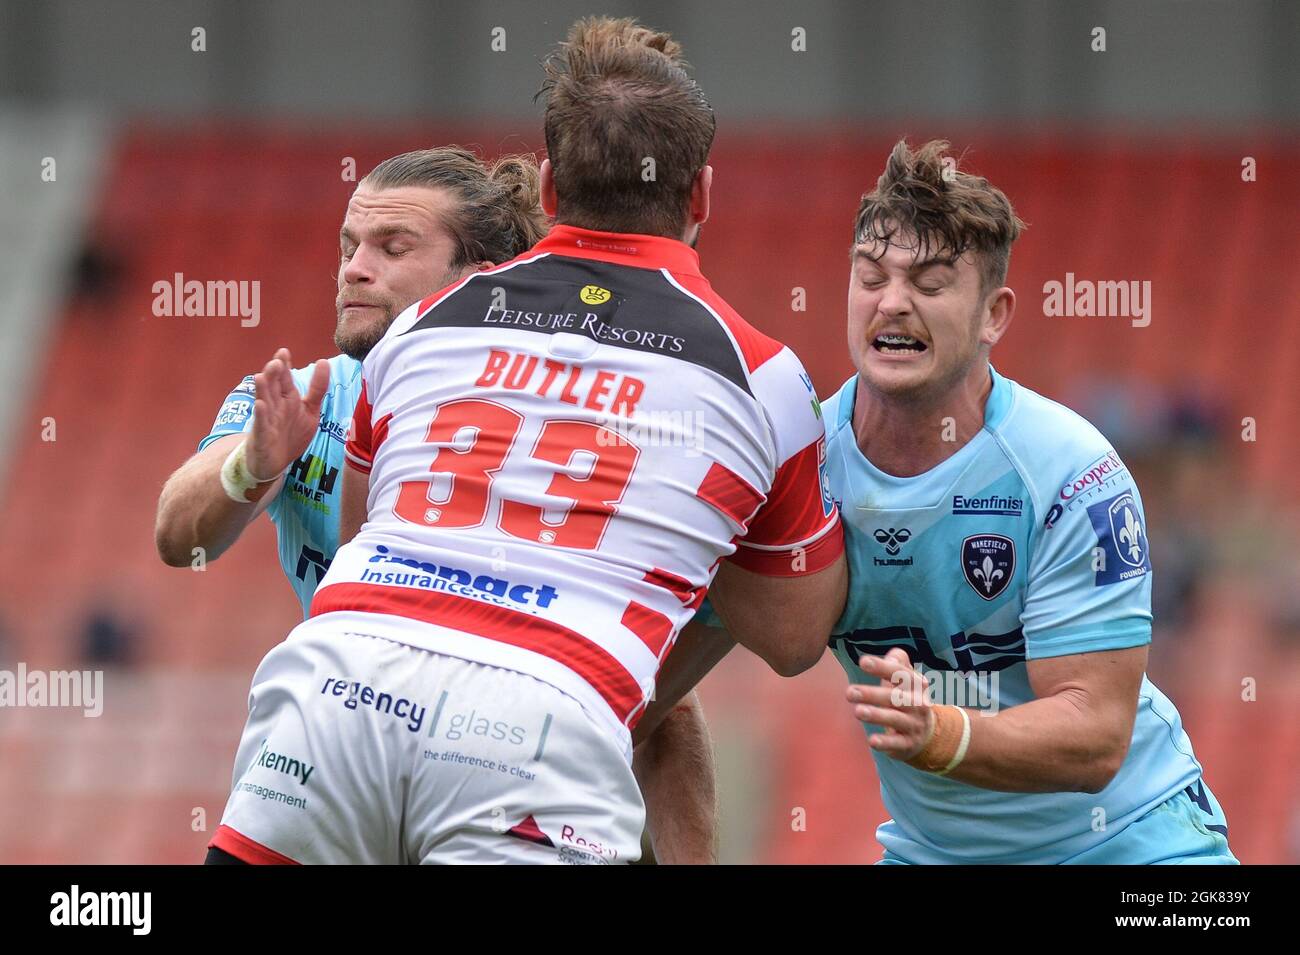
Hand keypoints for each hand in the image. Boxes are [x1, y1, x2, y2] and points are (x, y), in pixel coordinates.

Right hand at [245, 348, 329, 480]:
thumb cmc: (291, 433)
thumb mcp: (310, 410)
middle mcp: (275, 405)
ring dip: (263, 389)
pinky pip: (261, 424)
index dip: (284, 365)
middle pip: (273, 386)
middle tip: (276, 361)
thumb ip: (317, 389)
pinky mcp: (262, 435)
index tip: (284, 352)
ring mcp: (267, 419)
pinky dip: (260, 414)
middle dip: (273, 374)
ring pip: (264, 401)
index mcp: (287, 398)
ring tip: (261, 376)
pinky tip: (260, 405)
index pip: (285, 378)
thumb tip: (325, 362)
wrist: (274, 463)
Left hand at [846, 648, 935, 760]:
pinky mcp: (908, 744)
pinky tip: (872, 741)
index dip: (882, 667)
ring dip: (876, 715)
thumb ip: (897, 662)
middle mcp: (918, 704)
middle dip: (872, 694)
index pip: (900, 674)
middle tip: (849, 692)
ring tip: (858, 712)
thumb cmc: (905, 698)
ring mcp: (914, 725)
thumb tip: (891, 658)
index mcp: (916, 685)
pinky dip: (885, 742)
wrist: (926, 732)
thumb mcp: (905, 678)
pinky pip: (896, 743)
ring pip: (895, 719)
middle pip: (895, 697)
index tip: (863, 662)